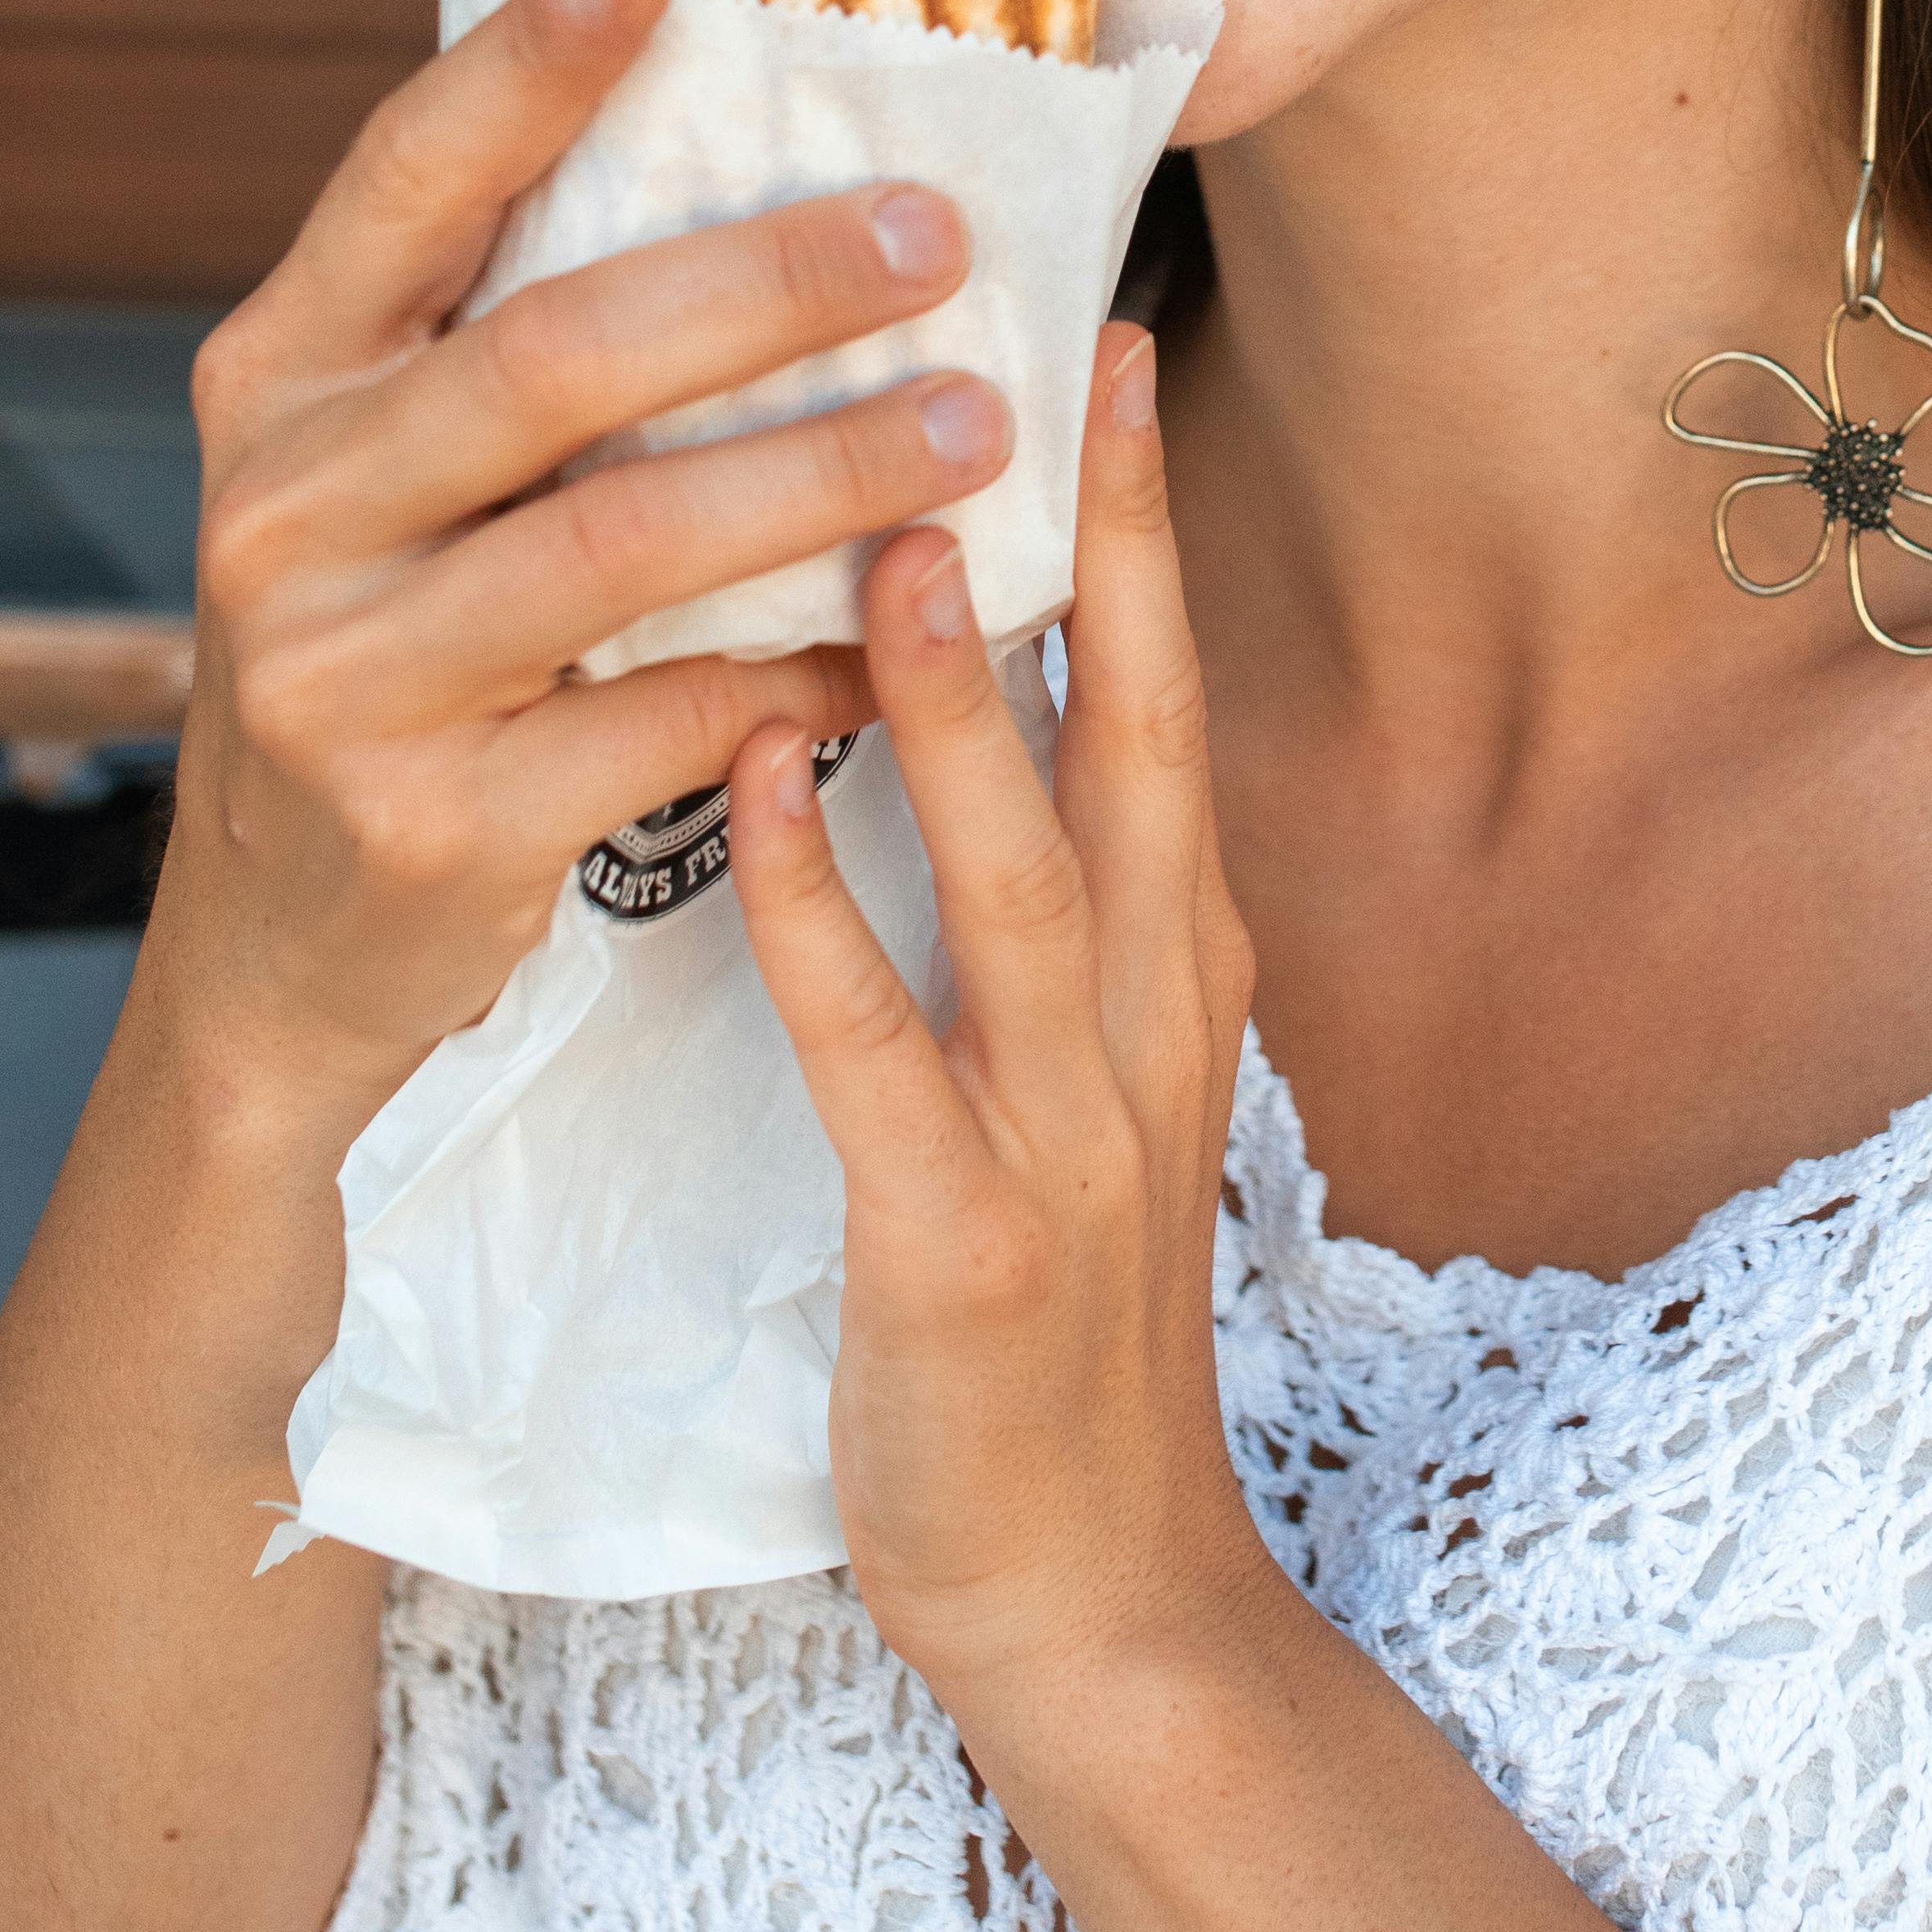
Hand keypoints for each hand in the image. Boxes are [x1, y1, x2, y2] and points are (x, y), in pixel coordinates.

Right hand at [149, 0, 1018, 1139]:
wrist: (279, 949)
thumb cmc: (388, 648)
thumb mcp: (377, 474)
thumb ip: (491, 328)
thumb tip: (718, 124)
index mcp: (279, 380)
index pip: (401, 182)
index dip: (521, 66)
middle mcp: (289, 509)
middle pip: (551, 354)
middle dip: (763, 283)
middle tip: (935, 231)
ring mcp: (347, 674)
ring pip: (626, 538)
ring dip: (826, 472)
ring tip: (981, 422)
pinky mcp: (438, 822)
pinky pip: (675, 717)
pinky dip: (819, 664)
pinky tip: (929, 626)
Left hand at [725, 323, 1271, 1713]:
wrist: (1097, 1595)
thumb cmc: (1056, 1315)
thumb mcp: (1091, 1075)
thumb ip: (1060, 899)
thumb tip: (993, 696)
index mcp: (1176, 966)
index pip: (1161, 698)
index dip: (1139, 521)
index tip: (1103, 336)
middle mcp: (1147, 1018)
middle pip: (1132, 735)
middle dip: (1097, 541)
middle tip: (1042, 344)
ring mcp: (1068, 1130)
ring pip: (1019, 867)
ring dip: (955, 695)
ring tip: (891, 519)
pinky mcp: (962, 1243)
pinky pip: (876, 1046)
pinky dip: (819, 907)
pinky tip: (755, 785)